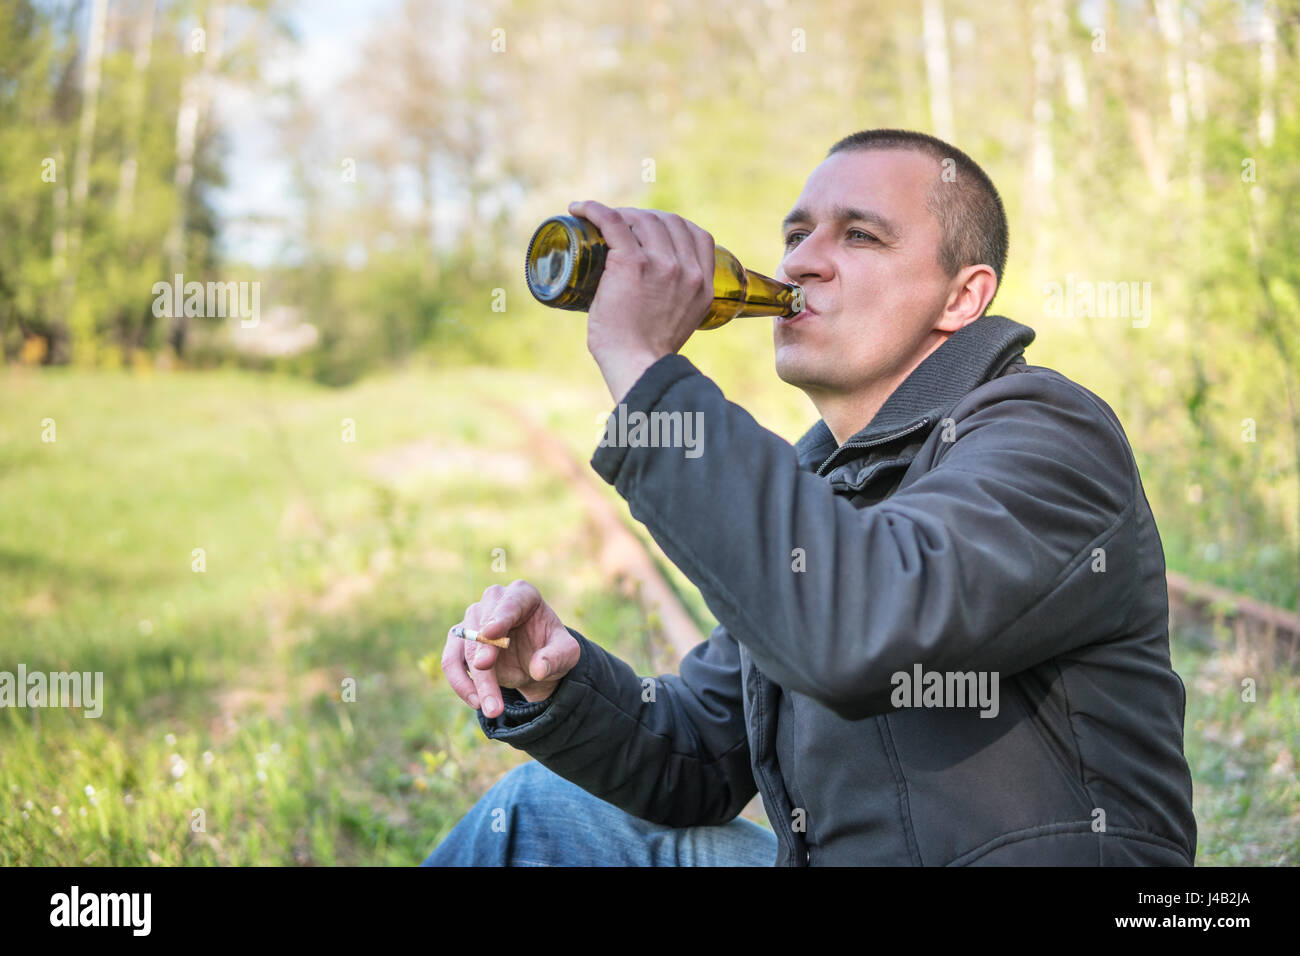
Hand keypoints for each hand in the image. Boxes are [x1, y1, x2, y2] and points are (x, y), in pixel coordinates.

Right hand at [441, 580, 580, 718]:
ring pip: (464, 648)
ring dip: (473, 680)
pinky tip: (478, 702)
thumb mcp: (567, 654)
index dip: (500, 617)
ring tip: (491, 708)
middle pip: (482, 628)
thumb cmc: (552, 649)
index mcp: (522, 595)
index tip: (490, 633)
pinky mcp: (460, 640)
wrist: (536, 662)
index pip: (510, 602)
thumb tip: (539, 669)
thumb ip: (557, 657)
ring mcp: (473, 619)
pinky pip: (451, 661)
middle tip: (489, 677)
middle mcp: (494, 601)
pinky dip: (461, 683)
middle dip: (483, 657)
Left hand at [568, 199, 715, 400]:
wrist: (638, 366)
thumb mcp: (681, 322)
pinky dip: (595, 210)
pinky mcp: (633, 263)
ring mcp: (663, 264)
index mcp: (703, 284)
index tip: (650, 231)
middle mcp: (688, 270)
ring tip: (600, 221)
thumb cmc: (648, 354)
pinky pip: (614, 222)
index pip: (698, 235)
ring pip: (643, 218)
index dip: (672, 226)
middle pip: (668, 221)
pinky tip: (580, 208)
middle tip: (619, 227)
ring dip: (621, 213)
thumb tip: (654, 295)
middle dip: (643, 217)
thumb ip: (677, 302)